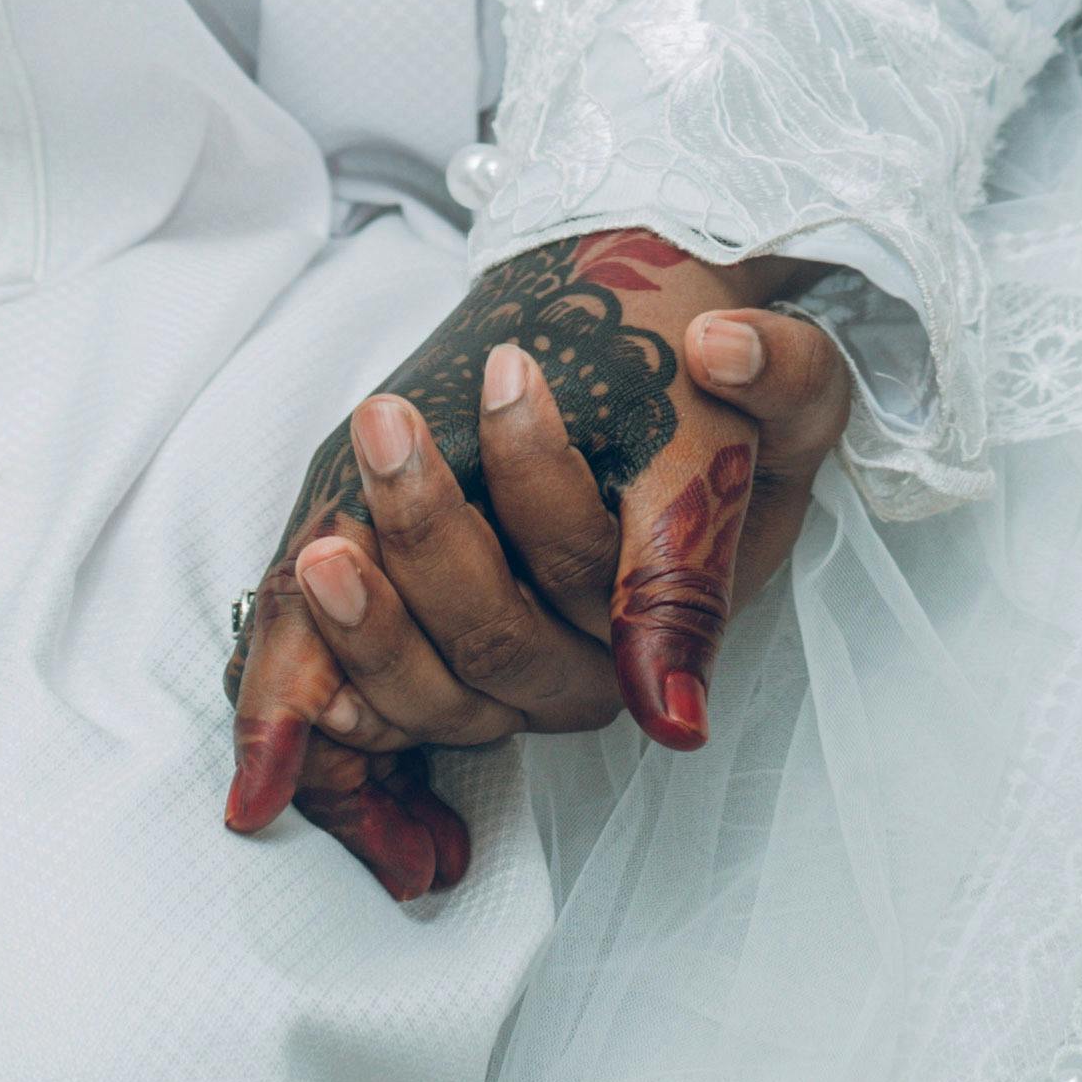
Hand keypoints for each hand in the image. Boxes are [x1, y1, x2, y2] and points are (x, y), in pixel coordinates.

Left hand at [225, 235, 850, 895]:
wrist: (676, 392)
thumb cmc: (721, 386)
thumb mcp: (781, 378)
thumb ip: (779, 374)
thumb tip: (721, 349)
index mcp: (686, 598)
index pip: (600, 561)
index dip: (542, 474)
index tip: (506, 372)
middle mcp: (603, 662)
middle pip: (501, 642)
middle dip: (430, 536)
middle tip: (385, 420)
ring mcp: (528, 682)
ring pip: (440, 696)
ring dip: (369, 628)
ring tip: (327, 541)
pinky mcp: (464, 684)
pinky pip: (395, 732)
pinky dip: (341, 705)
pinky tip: (300, 676)